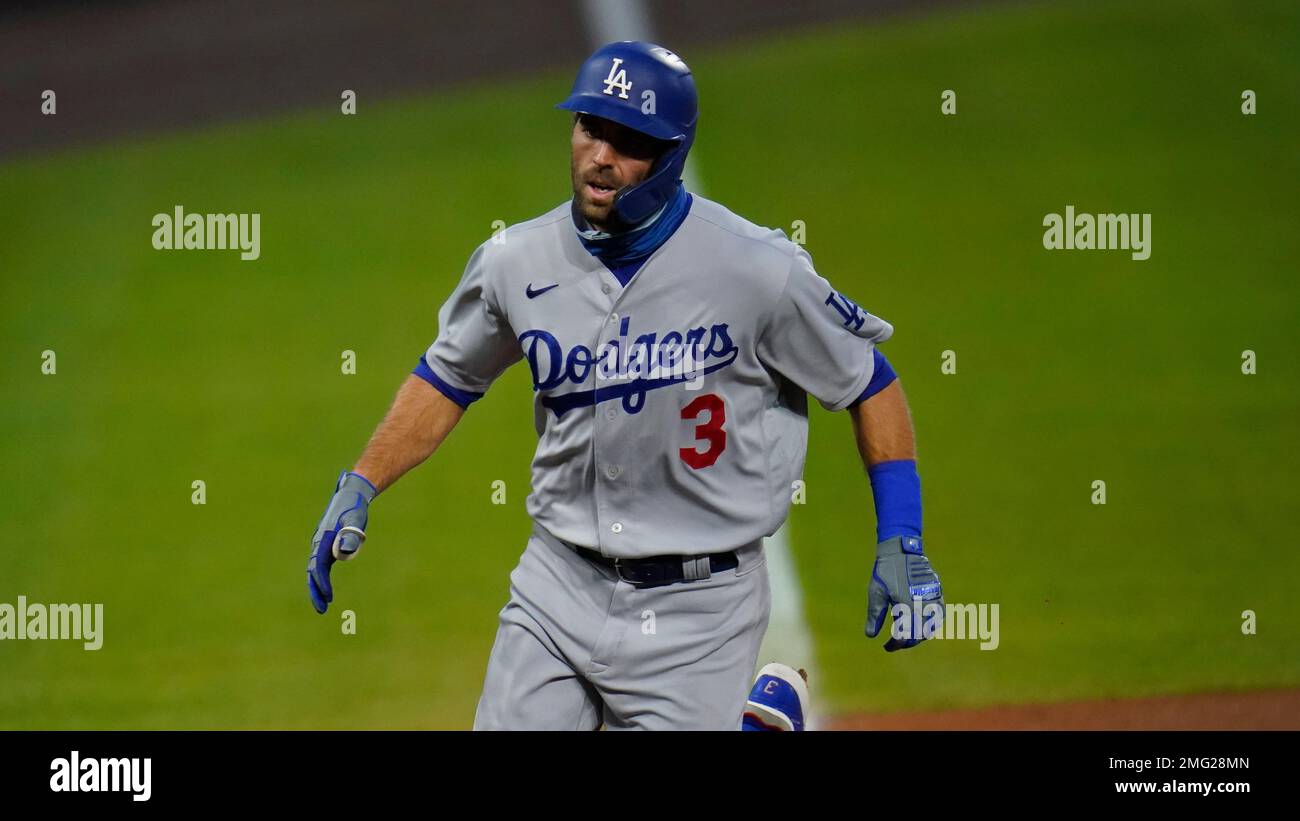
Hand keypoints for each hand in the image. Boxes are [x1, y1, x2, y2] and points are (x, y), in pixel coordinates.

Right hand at [307, 471, 377, 613]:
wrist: (352, 494)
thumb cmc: (355, 508)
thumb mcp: (355, 520)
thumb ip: (350, 535)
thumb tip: (343, 553)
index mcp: (323, 538)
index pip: (318, 565)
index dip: (322, 582)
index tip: (328, 597)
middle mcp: (319, 542)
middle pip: (312, 571)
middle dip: (315, 590)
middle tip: (322, 610)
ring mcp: (322, 544)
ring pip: (315, 569)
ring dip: (317, 587)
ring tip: (324, 604)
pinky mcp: (327, 544)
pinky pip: (321, 565)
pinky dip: (321, 578)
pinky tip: (327, 590)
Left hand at [864, 535, 942, 650]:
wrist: (901, 549)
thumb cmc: (886, 571)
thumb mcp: (876, 592)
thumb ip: (875, 615)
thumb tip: (870, 635)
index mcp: (907, 605)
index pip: (905, 635)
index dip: (896, 644)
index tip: (887, 646)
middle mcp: (923, 603)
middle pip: (920, 634)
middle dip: (908, 642)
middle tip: (896, 643)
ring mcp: (933, 597)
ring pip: (933, 626)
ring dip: (921, 634)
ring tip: (907, 635)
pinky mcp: (937, 591)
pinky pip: (939, 614)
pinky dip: (931, 623)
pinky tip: (920, 624)